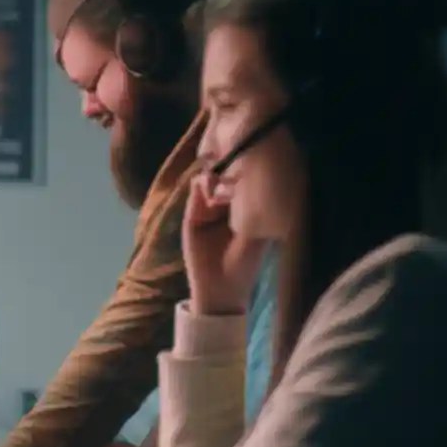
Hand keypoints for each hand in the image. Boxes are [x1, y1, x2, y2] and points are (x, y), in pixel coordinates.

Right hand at [183, 173, 267, 315]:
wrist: (219, 288)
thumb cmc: (244, 264)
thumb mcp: (254, 235)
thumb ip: (249, 210)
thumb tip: (250, 182)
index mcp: (243, 210)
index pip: (243, 182)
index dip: (244, 168)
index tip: (248, 158)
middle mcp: (225, 207)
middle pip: (223, 178)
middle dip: (226, 169)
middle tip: (230, 166)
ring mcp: (206, 211)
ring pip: (207, 185)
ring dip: (212, 178)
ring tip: (217, 180)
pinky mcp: (191, 218)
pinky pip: (194, 198)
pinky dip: (198, 189)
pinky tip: (206, 187)